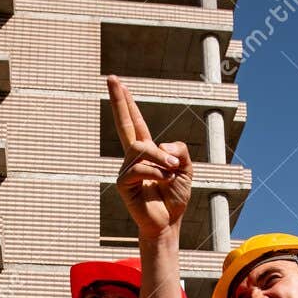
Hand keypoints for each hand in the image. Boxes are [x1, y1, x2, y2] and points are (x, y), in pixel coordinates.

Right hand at [109, 75, 191, 236]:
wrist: (168, 221)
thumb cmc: (175, 196)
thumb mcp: (186, 168)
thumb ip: (179, 150)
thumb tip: (160, 145)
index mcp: (147, 151)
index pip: (135, 122)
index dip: (126, 102)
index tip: (117, 82)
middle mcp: (133, 157)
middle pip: (124, 123)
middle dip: (117, 99)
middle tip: (111, 77)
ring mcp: (125, 169)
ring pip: (141, 148)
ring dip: (161, 160)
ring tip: (172, 172)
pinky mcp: (121, 183)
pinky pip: (139, 168)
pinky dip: (156, 173)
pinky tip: (162, 182)